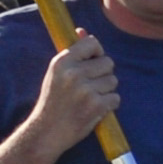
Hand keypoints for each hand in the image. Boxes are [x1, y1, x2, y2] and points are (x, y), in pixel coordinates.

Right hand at [25, 32, 120, 158]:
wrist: (47, 132)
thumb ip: (73, 53)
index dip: (96, 53)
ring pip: (113, 80)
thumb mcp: (56, 73)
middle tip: (90, 86)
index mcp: (62, 61)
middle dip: (103, 74)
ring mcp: (86, 90)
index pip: (92, 43)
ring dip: (106, 90)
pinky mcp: (96, 106)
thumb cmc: (53, 101)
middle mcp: (74, 73)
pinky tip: (94, 109)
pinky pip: (115, 98)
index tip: (92, 63)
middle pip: (108, 62)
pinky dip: (108, 104)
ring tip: (89, 99)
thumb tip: (82, 31)